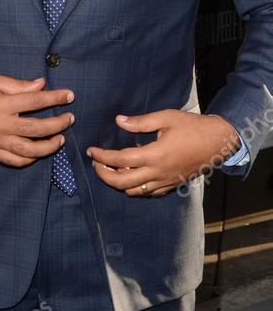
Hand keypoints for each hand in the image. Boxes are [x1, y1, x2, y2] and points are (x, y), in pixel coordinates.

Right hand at [0, 74, 74, 167]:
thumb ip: (18, 85)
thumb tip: (41, 84)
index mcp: (1, 103)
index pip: (35, 101)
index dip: (55, 98)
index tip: (70, 95)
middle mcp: (0, 124)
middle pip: (37, 128)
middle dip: (58, 124)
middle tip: (70, 118)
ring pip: (29, 150)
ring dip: (49, 146)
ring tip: (60, 138)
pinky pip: (14, 161)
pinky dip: (30, 159)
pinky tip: (39, 152)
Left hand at [87, 110, 239, 196]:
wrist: (219, 142)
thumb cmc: (193, 127)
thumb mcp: (166, 118)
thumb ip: (141, 122)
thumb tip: (119, 121)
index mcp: (155, 155)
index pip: (120, 160)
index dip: (102, 157)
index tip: (91, 151)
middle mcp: (158, 173)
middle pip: (122, 182)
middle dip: (104, 175)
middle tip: (95, 164)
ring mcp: (165, 182)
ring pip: (134, 191)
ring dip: (117, 184)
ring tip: (108, 171)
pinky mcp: (172, 185)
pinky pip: (148, 193)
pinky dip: (134, 189)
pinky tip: (130, 178)